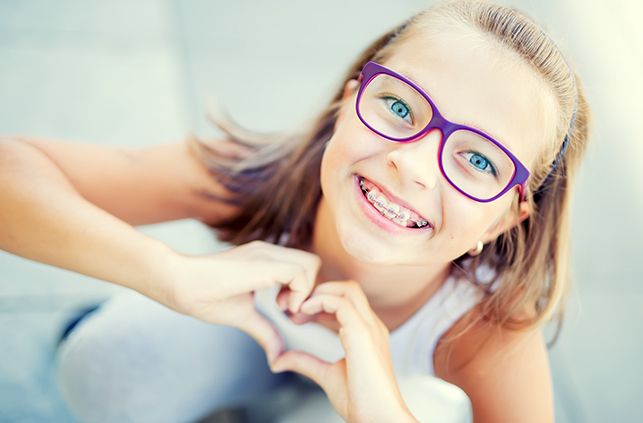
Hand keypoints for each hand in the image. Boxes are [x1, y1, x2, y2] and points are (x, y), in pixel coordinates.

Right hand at [164, 240, 320, 364]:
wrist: (179, 283)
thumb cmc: (204, 296)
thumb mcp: (244, 316)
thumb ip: (265, 331)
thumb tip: (277, 357)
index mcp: (266, 261)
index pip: (304, 268)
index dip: (304, 292)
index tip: (288, 314)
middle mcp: (270, 253)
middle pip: (313, 263)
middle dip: (311, 291)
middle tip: (291, 313)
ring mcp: (267, 255)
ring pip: (311, 264)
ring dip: (306, 291)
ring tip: (285, 310)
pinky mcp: (263, 263)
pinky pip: (300, 272)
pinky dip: (299, 293)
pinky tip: (280, 308)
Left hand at [269, 281, 416, 422]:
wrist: (379, 418)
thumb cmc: (362, 402)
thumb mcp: (327, 375)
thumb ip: (306, 363)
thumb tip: (281, 359)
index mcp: (367, 333)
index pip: (346, 300)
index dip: (320, 301)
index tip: (297, 314)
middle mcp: (371, 326)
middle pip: (348, 288)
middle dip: (318, 290)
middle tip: (293, 307)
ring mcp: (370, 327)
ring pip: (347, 289)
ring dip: (318, 293)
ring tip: (297, 309)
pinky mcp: (363, 334)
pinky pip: (341, 303)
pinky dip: (320, 302)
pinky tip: (304, 313)